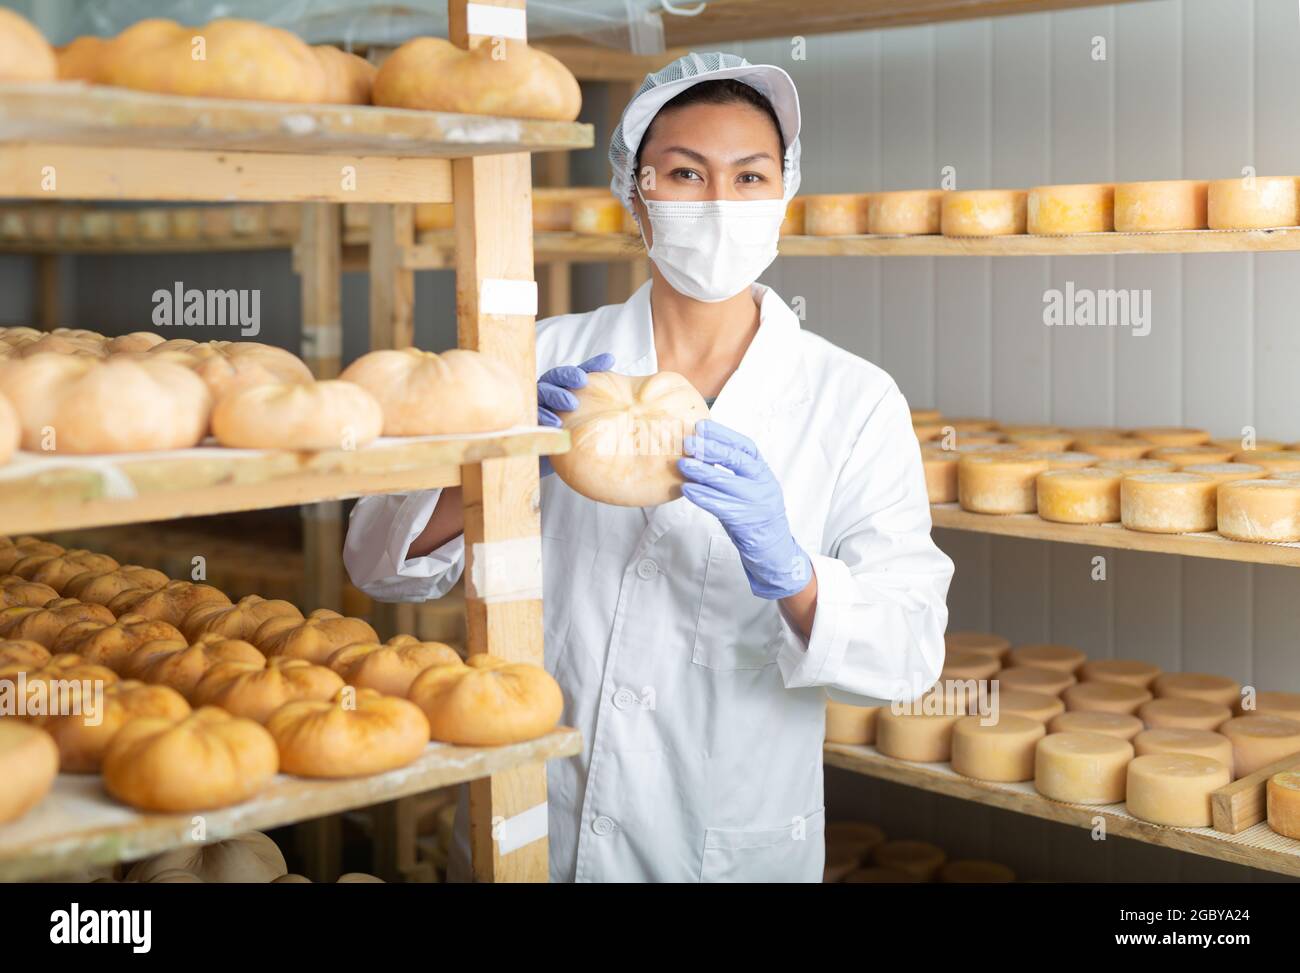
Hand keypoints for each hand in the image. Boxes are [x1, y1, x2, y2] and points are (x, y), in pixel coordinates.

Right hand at [537, 352, 613, 476]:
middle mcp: (546, 393)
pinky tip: (556, 424)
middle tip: (582, 382)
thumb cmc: (573, 429)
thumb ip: (598, 388)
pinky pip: (533, 419)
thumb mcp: (587, 408)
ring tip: (571, 404)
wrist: (556, 458)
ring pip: (542, 395)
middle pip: (554, 378)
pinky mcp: (529, 425)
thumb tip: (612, 360)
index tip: (596, 369)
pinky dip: (544, 419)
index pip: (570, 373)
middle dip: (567, 378)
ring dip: (556, 397)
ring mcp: (535, 408)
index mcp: (560, 387)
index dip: (582, 368)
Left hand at [678, 420, 812, 599]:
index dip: (722, 434)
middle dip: (710, 449)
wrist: (772, 546)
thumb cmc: (753, 511)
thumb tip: (700, 447)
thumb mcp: (749, 485)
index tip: (701, 426)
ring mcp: (755, 502)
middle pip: (736, 460)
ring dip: (702, 472)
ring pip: (726, 483)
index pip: (744, 446)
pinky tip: (688, 490)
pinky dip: (703, 497)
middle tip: (688, 443)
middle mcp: (762, 483)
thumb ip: (732, 469)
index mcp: (762, 470)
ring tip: (683, 464)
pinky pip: (720, 506)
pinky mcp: (745, 521)